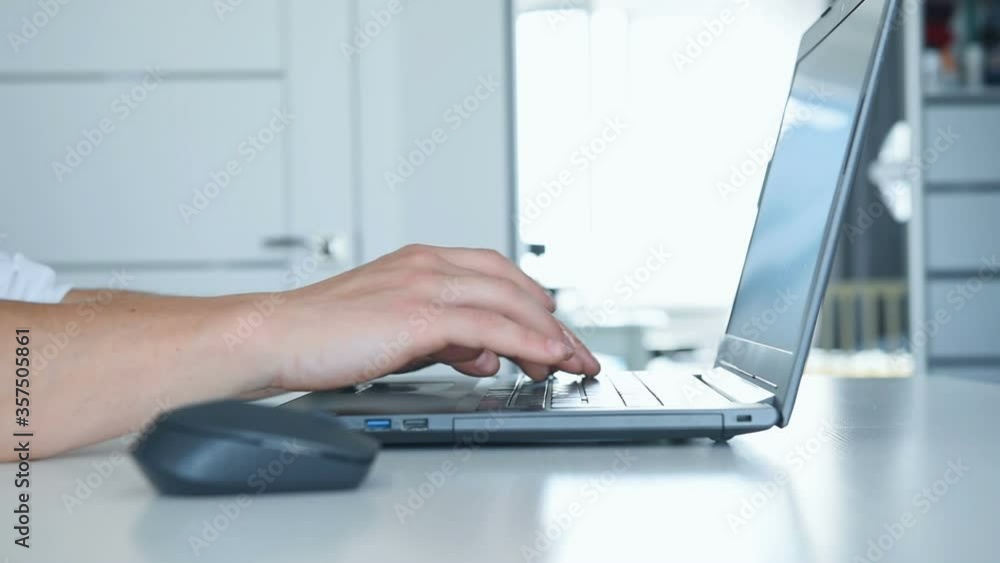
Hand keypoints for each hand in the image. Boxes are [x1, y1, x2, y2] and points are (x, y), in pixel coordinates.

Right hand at [254, 244, 600, 391]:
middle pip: (512, 285)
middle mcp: (427, 265)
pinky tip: (548, 357)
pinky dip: (528, 342)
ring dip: (549, 334)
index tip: (555, 325)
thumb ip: (446, 339)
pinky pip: (490, 326)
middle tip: (576, 351)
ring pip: (508, 303)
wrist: (274, 336)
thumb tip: (487, 354)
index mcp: (420, 261)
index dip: (532, 298)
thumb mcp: (396, 332)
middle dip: (552, 321)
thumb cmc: (322, 335)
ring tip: (572, 361)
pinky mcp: (418, 315)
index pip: (494, 272)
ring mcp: (423, 285)